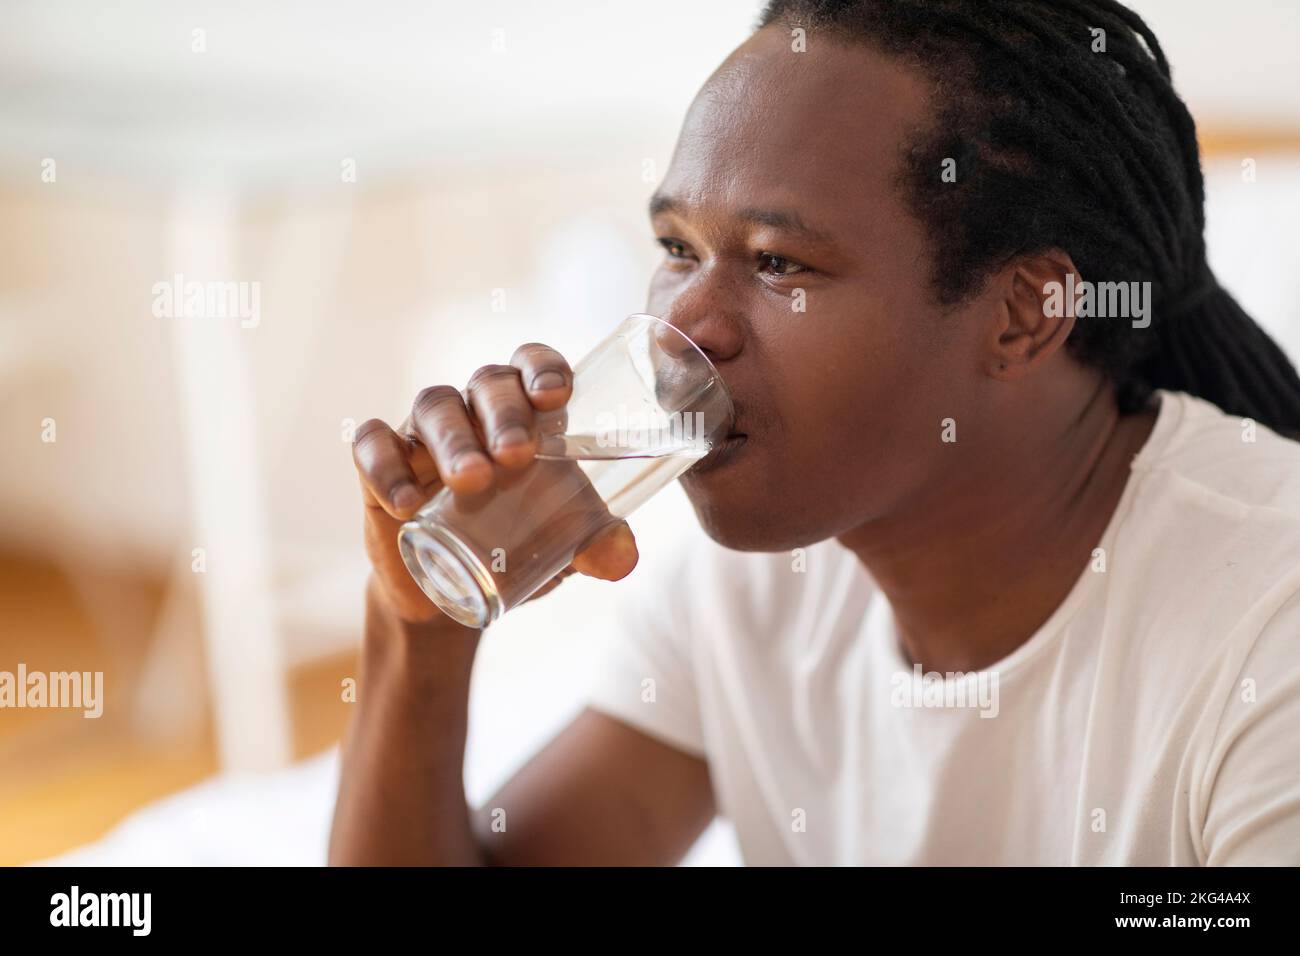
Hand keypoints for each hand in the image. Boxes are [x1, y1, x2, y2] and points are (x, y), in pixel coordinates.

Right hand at [352, 343, 639, 623]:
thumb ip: (596, 545)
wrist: (448, 590)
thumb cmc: (513, 540)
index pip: (530, 364)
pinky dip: (386, 469)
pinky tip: (408, 505)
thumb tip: (623, 559)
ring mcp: (423, 433)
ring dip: (454, 440)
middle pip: (487, 383)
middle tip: (518, 455)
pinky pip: (373, 448)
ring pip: (435, 407)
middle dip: (504, 413)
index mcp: (522, 412)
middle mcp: (473, 410)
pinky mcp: (378, 465)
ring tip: (473, 481)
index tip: (555, 398)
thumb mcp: (560, 545)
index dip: (542, 367)